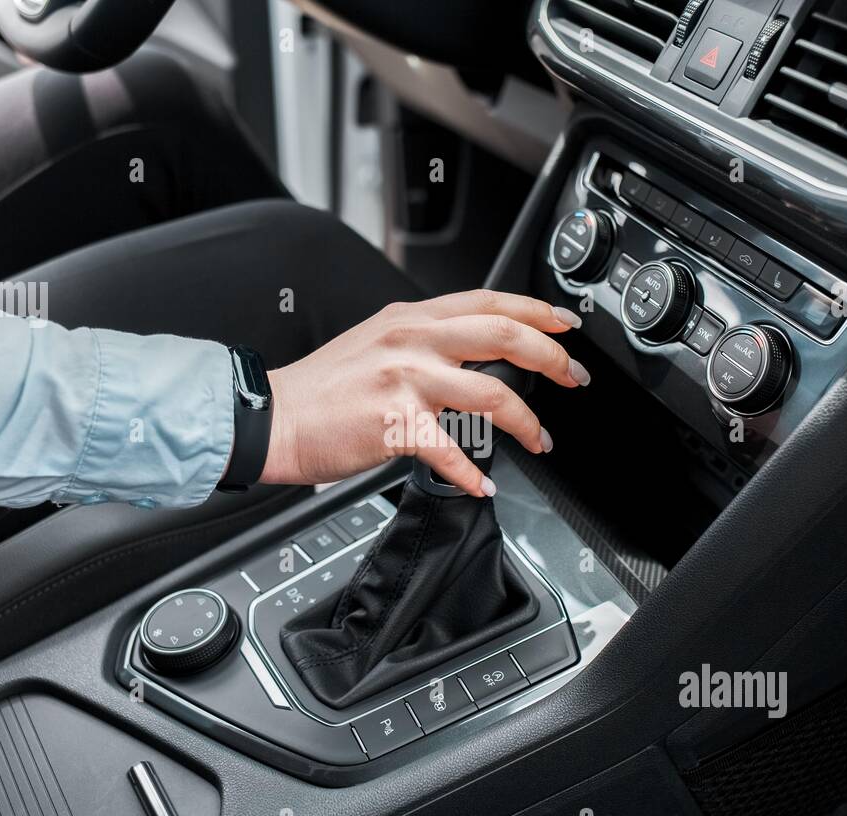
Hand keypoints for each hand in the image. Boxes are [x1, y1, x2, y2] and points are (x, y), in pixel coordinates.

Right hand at [259, 290, 589, 496]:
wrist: (274, 417)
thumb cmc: (322, 389)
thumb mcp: (377, 342)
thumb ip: (422, 340)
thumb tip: (469, 351)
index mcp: (411, 317)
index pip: (488, 301)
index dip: (536, 311)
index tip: (565, 326)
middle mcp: (411, 339)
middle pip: (502, 335)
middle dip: (551, 357)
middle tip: (572, 378)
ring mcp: (404, 379)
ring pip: (490, 394)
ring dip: (526, 421)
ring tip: (539, 440)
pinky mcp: (393, 422)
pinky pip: (449, 450)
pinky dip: (472, 473)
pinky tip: (481, 484)